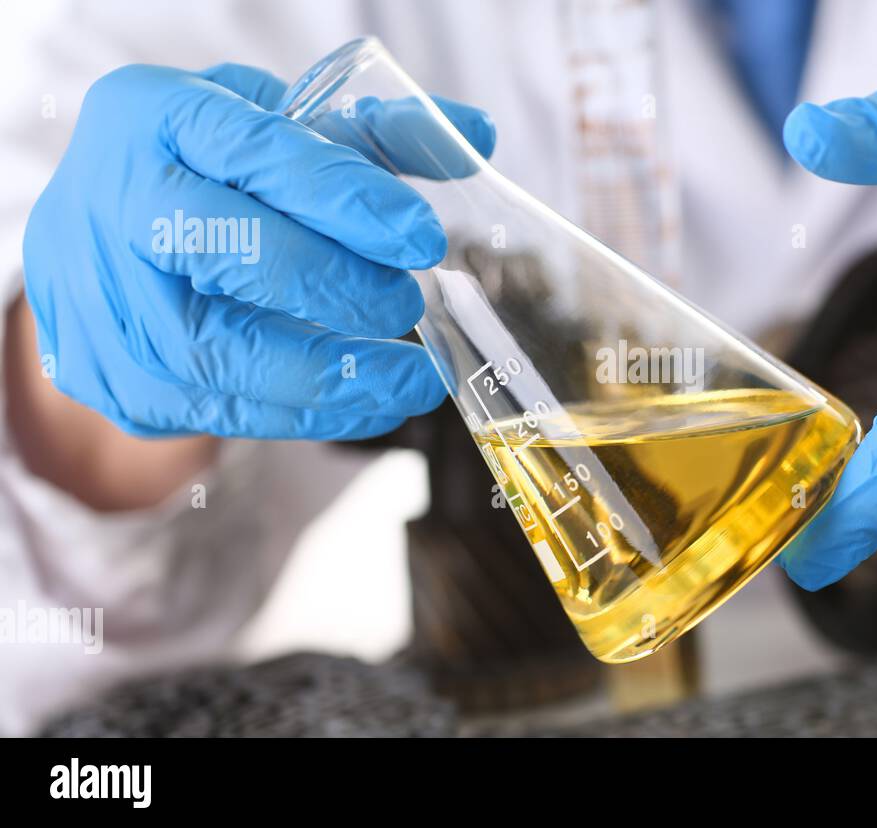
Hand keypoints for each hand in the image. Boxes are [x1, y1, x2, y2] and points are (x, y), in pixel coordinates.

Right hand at [22, 63, 494, 438]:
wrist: (104, 226)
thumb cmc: (208, 168)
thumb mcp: (281, 123)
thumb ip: (377, 133)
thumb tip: (476, 138)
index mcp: (153, 116)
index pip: (254, 153)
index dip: (344, 199)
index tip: (421, 238)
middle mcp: (111, 203)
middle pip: (223, 251)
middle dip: (334, 285)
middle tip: (408, 304)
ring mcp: (99, 298)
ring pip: (215, 354)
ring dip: (332, 376)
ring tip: (412, 380)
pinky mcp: (109, 377)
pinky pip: (215, 412)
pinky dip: (305, 415)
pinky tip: (368, 402)